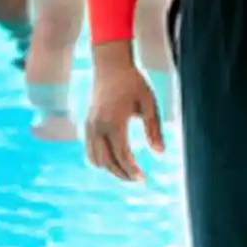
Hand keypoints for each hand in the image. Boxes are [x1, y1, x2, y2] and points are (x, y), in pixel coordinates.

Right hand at [86, 65, 164, 181]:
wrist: (111, 66)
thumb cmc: (134, 83)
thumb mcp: (149, 105)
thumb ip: (154, 130)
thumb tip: (160, 153)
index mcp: (114, 121)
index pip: (122, 154)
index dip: (132, 170)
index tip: (142, 179)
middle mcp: (97, 126)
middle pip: (107, 161)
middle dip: (121, 174)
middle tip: (137, 180)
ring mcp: (89, 126)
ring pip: (95, 159)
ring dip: (110, 169)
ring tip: (128, 172)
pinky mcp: (87, 125)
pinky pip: (90, 150)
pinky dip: (101, 160)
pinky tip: (116, 160)